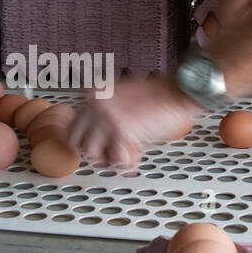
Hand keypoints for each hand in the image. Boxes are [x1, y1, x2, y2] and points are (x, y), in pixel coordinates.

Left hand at [68, 74, 201, 167]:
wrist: (177, 91)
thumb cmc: (157, 96)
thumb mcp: (122, 99)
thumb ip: (106, 115)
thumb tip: (98, 140)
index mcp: (94, 94)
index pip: (74, 125)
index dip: (86, 140)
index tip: (99, 144)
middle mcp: (95, 105)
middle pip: (76, 141)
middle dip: (94, 151)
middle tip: (112, 151)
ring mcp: (107, 118)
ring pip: (91, 152)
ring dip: (109, 157)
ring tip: (126, 151)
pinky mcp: (122, 130)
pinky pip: (115, 159)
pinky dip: (126, 161)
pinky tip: (136, 153)